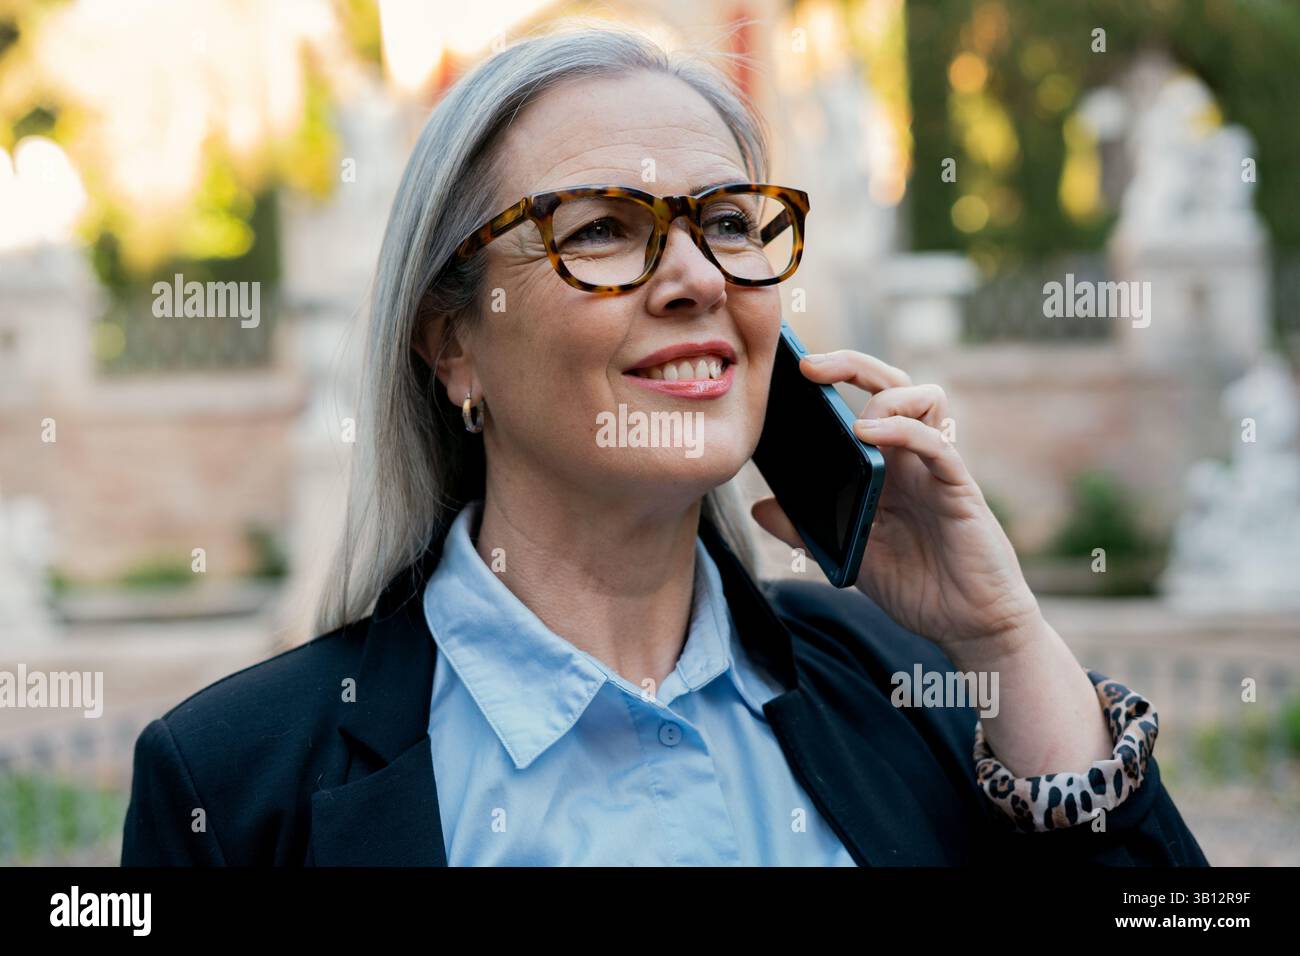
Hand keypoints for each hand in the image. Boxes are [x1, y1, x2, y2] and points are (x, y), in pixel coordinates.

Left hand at [750, 349, 1043, 663]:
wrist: (969, 625)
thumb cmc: (917, 586)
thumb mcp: (850, 556)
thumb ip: (809, 531)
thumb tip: (759, 509)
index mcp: (886, 466)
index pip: (865, 402)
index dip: (836, 380)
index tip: (791, 374)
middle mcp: (912, 458)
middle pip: (893, 385)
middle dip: (852, 364)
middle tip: (809, 366)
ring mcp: (936, 469)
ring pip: (924, 398)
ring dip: (885, 395)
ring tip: (850, 420)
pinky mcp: (958, 488)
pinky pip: (936, 444)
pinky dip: (903, 431)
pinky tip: (869, 435)